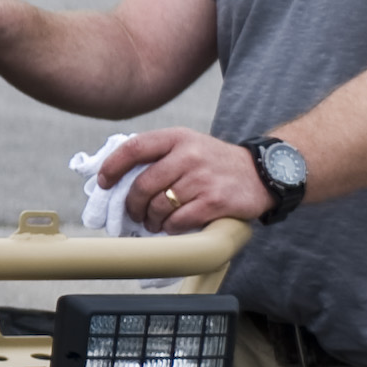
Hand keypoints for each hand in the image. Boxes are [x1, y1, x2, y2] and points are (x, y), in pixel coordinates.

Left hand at [98, 128, 270, 232]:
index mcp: (178, 138)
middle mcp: (189, 155)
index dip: (112, 167)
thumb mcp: (189, 146)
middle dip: (132, 205)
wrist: (263, 173)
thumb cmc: (217, 163)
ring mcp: (202, 179)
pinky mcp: (214, 201)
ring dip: (151, 220)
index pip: (134, 148)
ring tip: (155, 222)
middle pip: (142, 185)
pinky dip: (171, 228)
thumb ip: (159, 155)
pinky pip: (178, 221)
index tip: (103, 182)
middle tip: (134, 214)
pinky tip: (174, 226)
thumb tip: (117, 176)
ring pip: (158, 207)